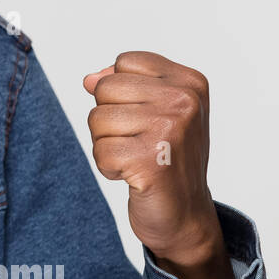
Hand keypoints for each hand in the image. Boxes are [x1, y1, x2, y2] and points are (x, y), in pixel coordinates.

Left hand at [83, 51, 233, 278]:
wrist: (185, 215)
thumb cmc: (167, 159)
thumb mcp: (155, 111)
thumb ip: (125, 86)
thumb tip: (88, 79)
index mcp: (190, 82)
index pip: (124, 62)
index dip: (121, 93)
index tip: (146, 117)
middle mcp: (184, 101)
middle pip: (105, 89)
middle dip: (110, 119)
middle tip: (140, 143)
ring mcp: (169, 130)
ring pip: (97, 119)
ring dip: (108, 145)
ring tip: (137, 159)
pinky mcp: (150, 160)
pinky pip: (99, 151)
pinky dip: (109, 168)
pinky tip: (135, 176)